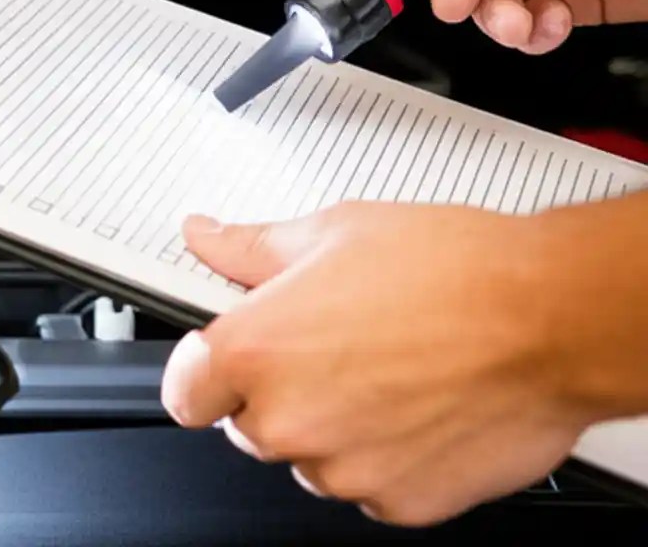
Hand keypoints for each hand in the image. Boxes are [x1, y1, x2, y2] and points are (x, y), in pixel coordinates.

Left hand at [160, 197, 647, 525]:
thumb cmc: (452, 271)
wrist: (552, 319)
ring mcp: (342, 470)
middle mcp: (288, 421)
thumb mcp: (333, 233)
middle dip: (276, 391)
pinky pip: (366, 483)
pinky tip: (417, 405)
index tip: (224, 361)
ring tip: (386, 370)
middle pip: (248, 424)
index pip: (184, 390)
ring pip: (309, 456)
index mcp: (254, 353)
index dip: (204, 373)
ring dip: (331, 425)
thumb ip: (250, 250)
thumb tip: (206, 238)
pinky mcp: (396, 502)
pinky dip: (383, 455)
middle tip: (331, 346)